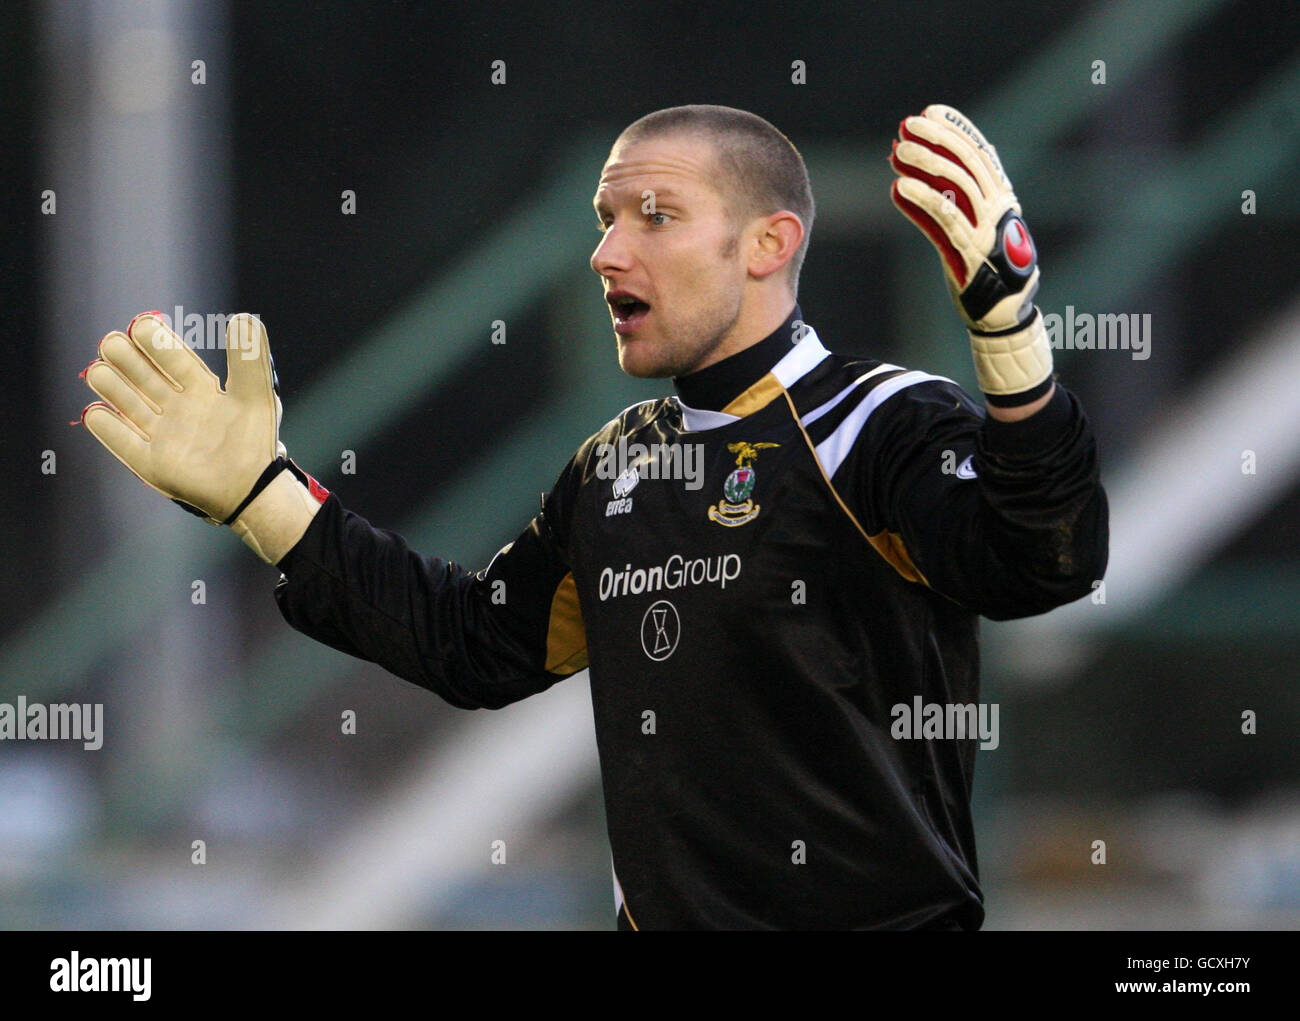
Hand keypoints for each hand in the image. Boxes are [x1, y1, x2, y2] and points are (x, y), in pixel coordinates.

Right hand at [81, 311, 282, 522]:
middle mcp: (178, 409)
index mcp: (202, 391)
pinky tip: (95, 412)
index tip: (142, 324)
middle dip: (127, 359)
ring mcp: (163, 435)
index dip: (157, 342)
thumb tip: (243, 317)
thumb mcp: (256, 395)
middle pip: (144, 377)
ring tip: (99, 370)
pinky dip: (107, 428)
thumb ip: (249, 359)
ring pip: (128, 403)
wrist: (252, 488)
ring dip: (112, 386)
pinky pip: (122, 442)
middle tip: (112, 342)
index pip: (173, 359)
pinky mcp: (152, 462)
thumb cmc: (256, 442)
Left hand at [889, 105, 1052, 403]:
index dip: (957, 128)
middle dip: (937, 138)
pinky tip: (899, 188)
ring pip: (957, 184)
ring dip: (925, 162)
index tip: (932, 110)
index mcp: (1003, 199)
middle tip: (907, 124)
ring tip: (897, 151)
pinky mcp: (972, 252)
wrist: (1001, 317)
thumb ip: (941, 209)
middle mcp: (1000, 209)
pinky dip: (922, 200)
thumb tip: (906, 183)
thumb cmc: (981, 274)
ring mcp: (989, 229)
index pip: (981, 153)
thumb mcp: (963, 235)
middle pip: (968, 162)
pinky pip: (945, 219)